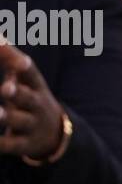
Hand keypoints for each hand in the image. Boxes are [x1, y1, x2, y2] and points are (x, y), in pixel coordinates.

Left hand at [0, 40, 63, 159]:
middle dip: (17, 93)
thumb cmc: (31, 99)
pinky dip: (0, 143)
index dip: (26, 69)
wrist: (54, 134)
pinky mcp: (24, 145)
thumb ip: (12, 62)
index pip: (33, 76)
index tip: (22, 62)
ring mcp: (32, 125)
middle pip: (28, 98)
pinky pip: (11, 145)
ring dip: (7, 117)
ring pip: (19, 121)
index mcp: (37, 87)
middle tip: (6, 89)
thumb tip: (0, 38)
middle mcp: (37, 105)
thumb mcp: (27, 82)